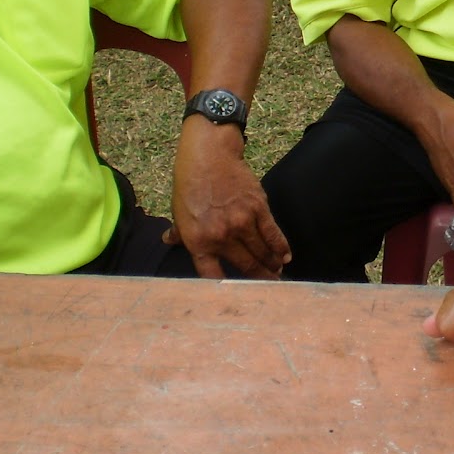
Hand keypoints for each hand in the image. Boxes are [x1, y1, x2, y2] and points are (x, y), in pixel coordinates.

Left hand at [166, 118, 290, 278]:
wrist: (209, 155)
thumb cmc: (190, 182)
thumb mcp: (178, 211)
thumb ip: (179, 231)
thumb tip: (168, 241)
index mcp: (199, 241)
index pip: (212, 275)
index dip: (225, 290)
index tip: (236, 298)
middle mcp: (221, 236)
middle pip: (245, 266)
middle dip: (258, 280)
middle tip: (268, 288)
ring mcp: (242, 223)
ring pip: (261, 252)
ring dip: (271, 265)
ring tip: (277, 274)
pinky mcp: (258, 208)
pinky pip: (272, 234)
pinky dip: (280, 247)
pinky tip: (285, 256)